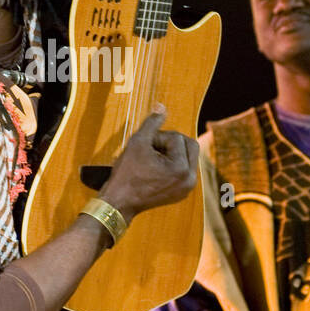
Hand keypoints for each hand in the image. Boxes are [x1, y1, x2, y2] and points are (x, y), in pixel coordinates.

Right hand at [99, 104, 199, 220]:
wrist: (119, 203)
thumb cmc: (126, 173)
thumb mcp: (137, 143)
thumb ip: (152, 123)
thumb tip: (161, 106)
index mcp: (181, 168)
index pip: (177, 137)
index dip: (158, 137)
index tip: (144, 147)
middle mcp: (190, 179)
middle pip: (190, 145)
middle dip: (171, 141)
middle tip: (152, 148)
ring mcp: (187, 188)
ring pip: (188, 156)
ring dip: (172, 151)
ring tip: (152, 158)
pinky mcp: (182, 192)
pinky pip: (184, 169)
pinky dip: (172, 163)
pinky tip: (155, 169)